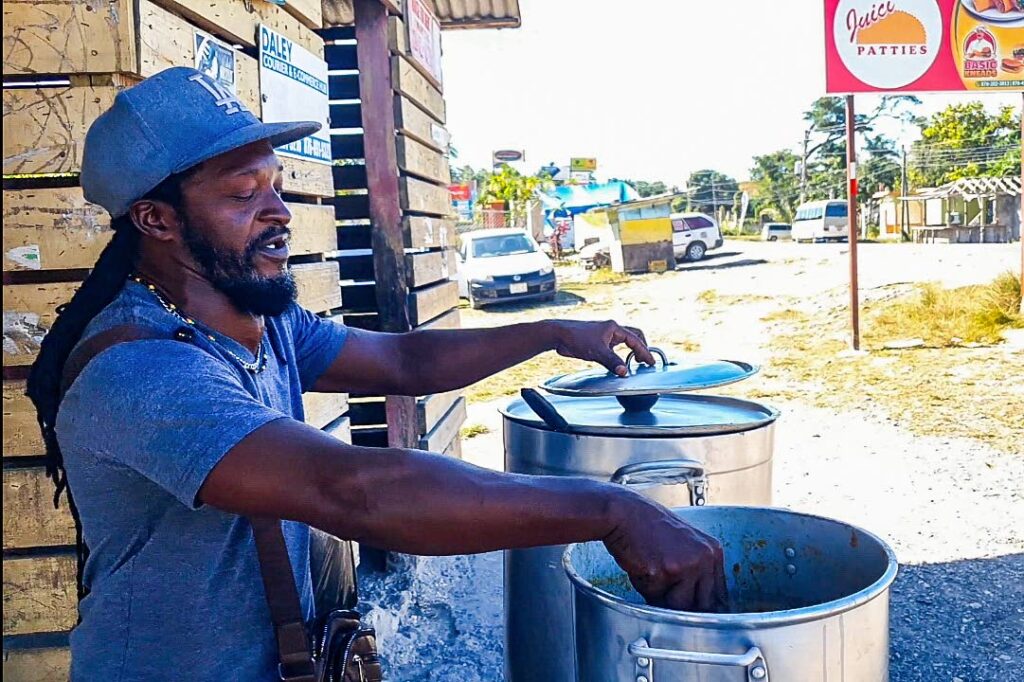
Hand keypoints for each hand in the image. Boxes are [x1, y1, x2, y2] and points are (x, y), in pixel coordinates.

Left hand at [549, 320, 654, 375]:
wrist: (559, 335)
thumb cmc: (576, 337)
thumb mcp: (597, 352)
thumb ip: (612, 362)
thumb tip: (624, 372)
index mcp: (614, 328)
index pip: (635, 340)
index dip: (644, 351)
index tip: (650, 362)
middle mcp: (611, 330)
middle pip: (633, 336)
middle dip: (641, 348)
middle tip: (645, 361)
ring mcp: (604, 336)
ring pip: (623, 342)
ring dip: (630, 350)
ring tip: (635, 362)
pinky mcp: (597, 342)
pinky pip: (613, 348)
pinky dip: (619, 354)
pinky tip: (618, 362)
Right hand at [603, 490, 727, 611]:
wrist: (624, 513)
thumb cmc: (647, 528)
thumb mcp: (684, 545)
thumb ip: (696, 572)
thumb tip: (698, 607)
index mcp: (713, 551)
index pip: (720, 597)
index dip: (703, 608)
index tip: (691, 610)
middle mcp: (705, 558)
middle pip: (703, 606)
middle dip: (684, 607)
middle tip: (666, 592)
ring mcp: (686, 565)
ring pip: (680, 607)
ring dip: (662, 599)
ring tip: (651, 572)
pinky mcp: (665, 572)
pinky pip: (656, 598)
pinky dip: (646, 590)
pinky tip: (642, 567)